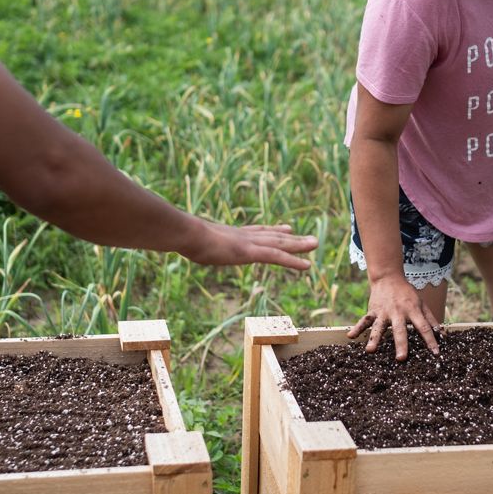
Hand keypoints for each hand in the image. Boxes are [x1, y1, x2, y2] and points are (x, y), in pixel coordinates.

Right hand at [178, 221, 316, 270]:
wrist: (186, 233)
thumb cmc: (183, 236)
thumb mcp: (189, 240)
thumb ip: (190, 239)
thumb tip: (177, 237)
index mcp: (232, 234)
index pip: (257, 232)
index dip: (273, 230)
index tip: (285, 228)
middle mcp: (245, 236)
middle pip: (274, 237)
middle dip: (292, 238)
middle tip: (310, 239)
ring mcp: (249, 244)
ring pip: (280, 245)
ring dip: (299, 246)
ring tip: (315, 245)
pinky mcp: (251, 252)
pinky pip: (278, 257)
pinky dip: (294, 261)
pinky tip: (307, 265)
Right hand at [348, 275, 439, 360]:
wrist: (389, 277)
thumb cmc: (407, 294)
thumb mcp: (422, 303)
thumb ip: (431, 319)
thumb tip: (443, 334)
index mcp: (413, 311)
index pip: (424, 327)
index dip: (431, 340)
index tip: (436, 354)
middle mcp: (398, 312)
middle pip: (400, 330)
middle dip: (400, 344)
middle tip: (401, 358)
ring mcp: (383, 312)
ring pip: (378, 327)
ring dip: (374, 338)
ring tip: (370, 350)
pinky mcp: (372, 311)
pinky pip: (364, 320)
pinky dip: (357, 328)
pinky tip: (350, 336)